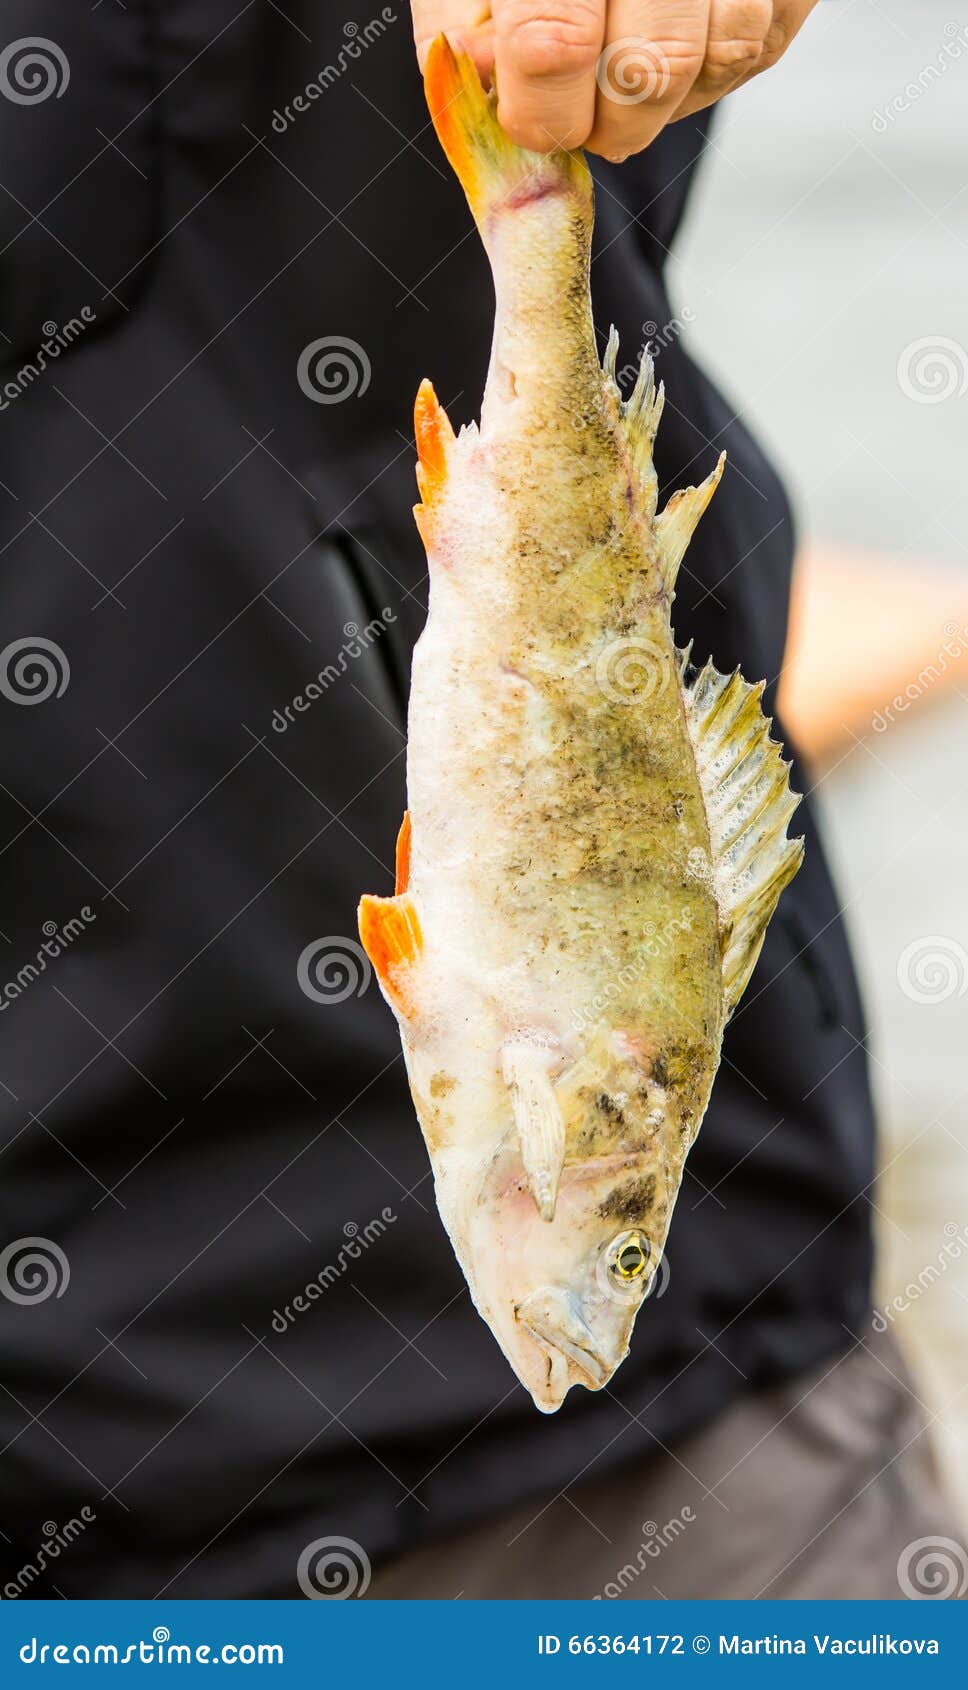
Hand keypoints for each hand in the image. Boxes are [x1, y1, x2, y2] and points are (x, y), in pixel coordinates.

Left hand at [411, 2, 818, 158]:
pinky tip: (678, 54)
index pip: (556, 44)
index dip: (545, 114)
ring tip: (630, 84)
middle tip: (589, 123)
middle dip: (611, 124)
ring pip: (720, 59)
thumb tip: (491, 87)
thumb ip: (464, 21)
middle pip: (650, 66)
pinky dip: (715, 74)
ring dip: (667, 105)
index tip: (541, 128)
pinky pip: (763, 43)